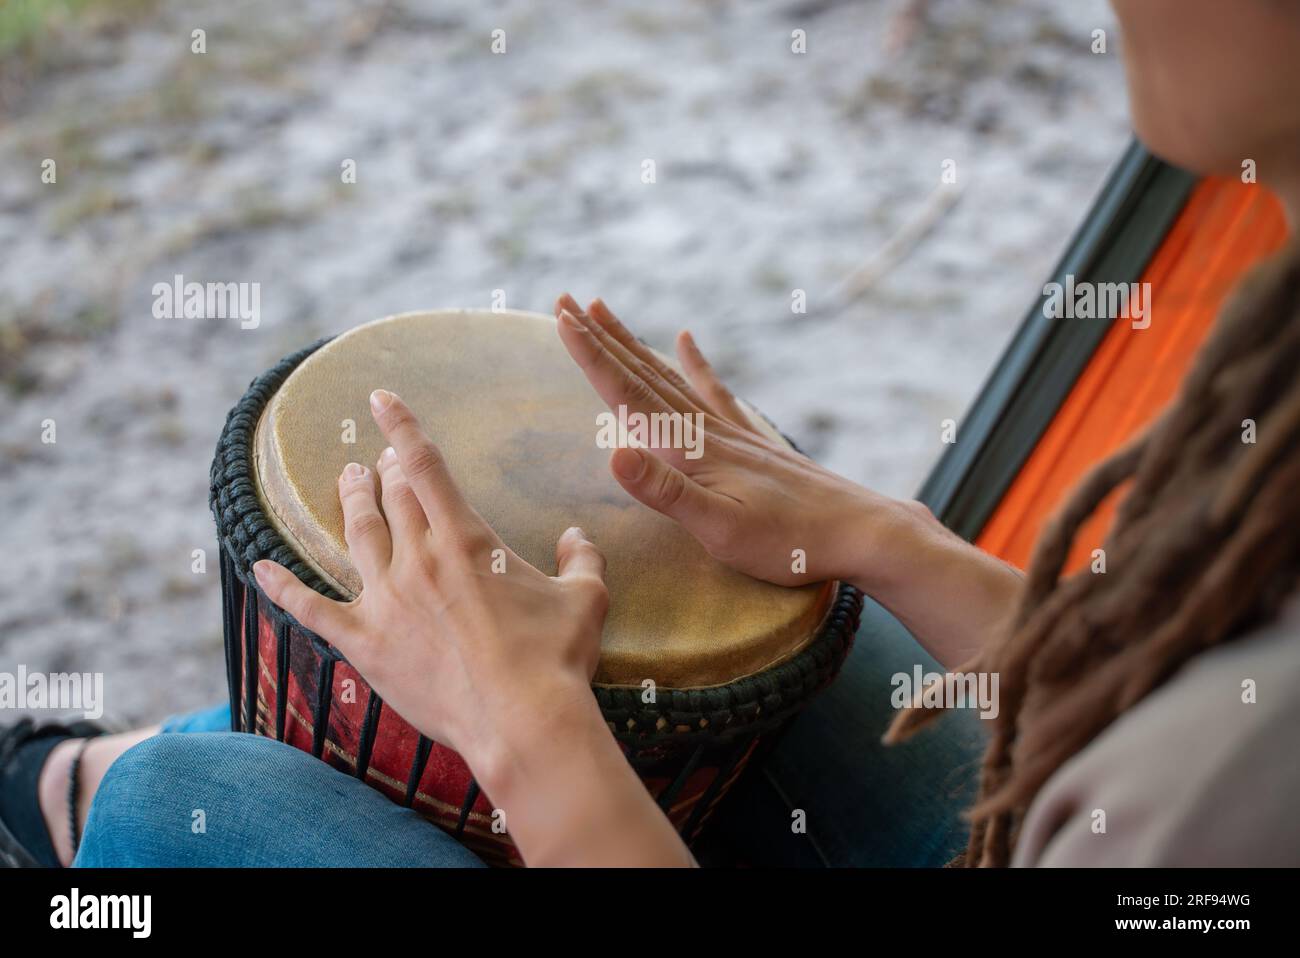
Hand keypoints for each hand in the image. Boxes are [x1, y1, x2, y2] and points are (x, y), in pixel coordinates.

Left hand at [253, 389, 692, 866]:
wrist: (522, 721)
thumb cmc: (556, 658)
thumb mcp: (585, 598)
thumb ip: (581, 559)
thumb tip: (578, 538)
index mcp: (466, 538)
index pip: (426, 465)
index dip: (401, 426)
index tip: (380, 398)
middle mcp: (419, 558)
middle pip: (392, 496)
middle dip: (385, 468)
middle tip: (379, 456)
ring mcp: (386, 600)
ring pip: (357, 536)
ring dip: (351, 502)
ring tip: (346, 480)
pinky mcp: (364, 644)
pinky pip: (311, 609)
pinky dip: (283, 588)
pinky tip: (260, 568)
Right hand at [554, 294, 1023, 668]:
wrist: (860, 532)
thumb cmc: (788, 541)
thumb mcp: (719, 527)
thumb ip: (665, 491)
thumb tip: (613, 453)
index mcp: (690, 450)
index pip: (628, 394)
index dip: (591, 357)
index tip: (561, 317)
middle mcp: (706, 430)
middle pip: (641, 374)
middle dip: (600, 338)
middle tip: (566, 299)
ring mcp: (731, 431)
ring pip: (669, 376)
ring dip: (633, 344)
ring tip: (606, 311)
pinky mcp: (751, 441)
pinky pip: (714, 390)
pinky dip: (696, 363)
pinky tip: (688, 339)